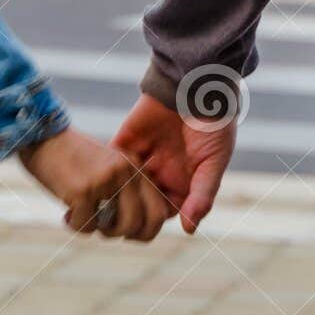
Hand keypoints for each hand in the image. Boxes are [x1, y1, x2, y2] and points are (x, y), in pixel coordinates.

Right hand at [19, 127, 170, 242]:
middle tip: (101, 227)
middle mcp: (125, 172)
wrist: (41, 136)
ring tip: (83, 218)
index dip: (147, 232)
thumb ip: (125, 191)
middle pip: (139, 224)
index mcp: (135, 167)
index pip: (159, 212)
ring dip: (97, 231)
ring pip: (115, 229)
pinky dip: (75, 226)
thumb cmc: (71, 159)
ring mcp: (105, 181)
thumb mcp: (108, 169)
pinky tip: (66, 213)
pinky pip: (87, 226)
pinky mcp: (82, 190)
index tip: (127, 234)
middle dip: (119, 235)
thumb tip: (135, 230)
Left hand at [113, 94, 236, 233]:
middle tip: (114, 223)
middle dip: (127, 212)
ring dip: (112, 195)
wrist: (196, 84)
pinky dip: (103, 171)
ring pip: (121, 186)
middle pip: (138, 203)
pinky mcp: (125, 141)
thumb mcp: (213, 163)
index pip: (163, 212)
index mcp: (183, 183)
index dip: (152, 221)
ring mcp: (142, 158)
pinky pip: (110, 162)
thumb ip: (202, 196)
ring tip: (105, 206)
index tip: (140, 229)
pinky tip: (100, 181)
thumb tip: (189, 230)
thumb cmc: (214, 125)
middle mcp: (161, 174)